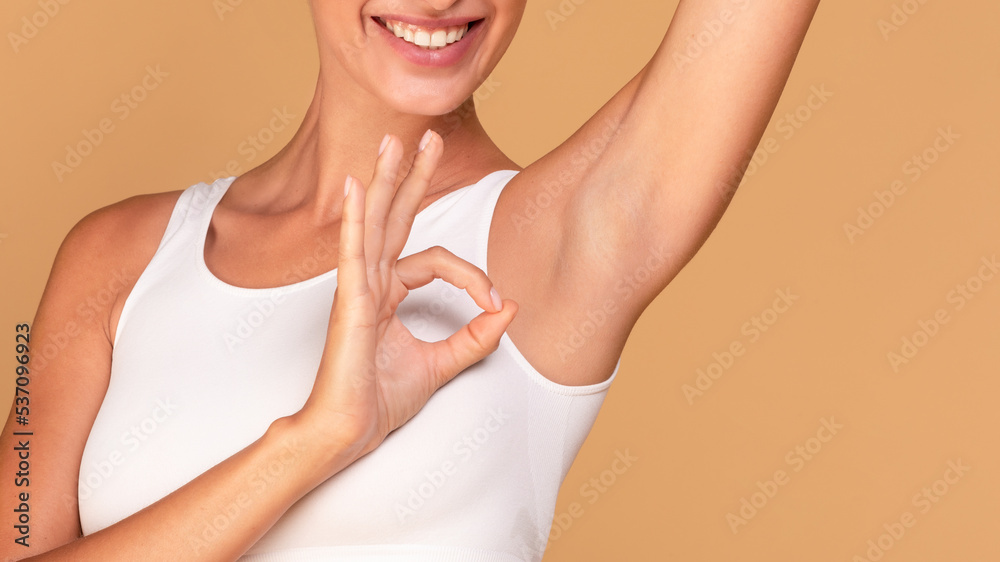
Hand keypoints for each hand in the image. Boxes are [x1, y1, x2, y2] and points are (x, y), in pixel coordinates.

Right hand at [293, 131, 517, 467]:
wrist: (349, 432)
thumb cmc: (380, 400)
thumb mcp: (443, 363)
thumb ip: (476, 337)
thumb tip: (509, 309)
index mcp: (388, 292)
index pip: (436, 261)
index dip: (471, 276)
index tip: (495, 303)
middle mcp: (371, 282)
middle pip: (395, 217)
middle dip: (413, 177)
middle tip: (429, 139)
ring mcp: (357, 288)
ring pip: (374, 223)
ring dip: (385, 181)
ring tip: (394, 143)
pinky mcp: (348, 302)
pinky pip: (353, 253)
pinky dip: (355, 219)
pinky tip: (355, 187)